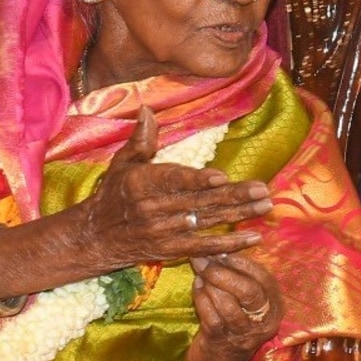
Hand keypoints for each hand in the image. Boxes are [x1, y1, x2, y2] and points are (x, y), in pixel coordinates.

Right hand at [80, 109, 272, 267]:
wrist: (95, 237)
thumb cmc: (113, 193)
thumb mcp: (122, 163)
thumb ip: (141, 139)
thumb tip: (148, 109)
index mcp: (141, 183)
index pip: (174, 181)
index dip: (198, 181)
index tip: (222, 177)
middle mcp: (152, 209)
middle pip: (199, 202)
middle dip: (233, 196)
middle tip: (262, 189)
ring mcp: (163, 233)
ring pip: (207, 222)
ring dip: (239, 215)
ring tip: (265, 206)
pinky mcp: (171, 251)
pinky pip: (205, 248)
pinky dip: (230, 245)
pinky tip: (253, 237)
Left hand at [187, 253, 283, 360]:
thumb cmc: (231, 327)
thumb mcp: (245, 304)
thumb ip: (240, 280)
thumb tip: (221, 249)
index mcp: (275, 308)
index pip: (263, 278)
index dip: (242, 262)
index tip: (223, 250)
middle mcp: (264, 323)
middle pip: (249, 290)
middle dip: (223, 272)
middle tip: (204, 260)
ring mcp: (244, 334)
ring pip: (228, 303)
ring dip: (210, 285)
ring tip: (200, 274)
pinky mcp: (222, 342)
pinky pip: (210, 314)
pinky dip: (201, 298)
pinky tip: (196, 288)